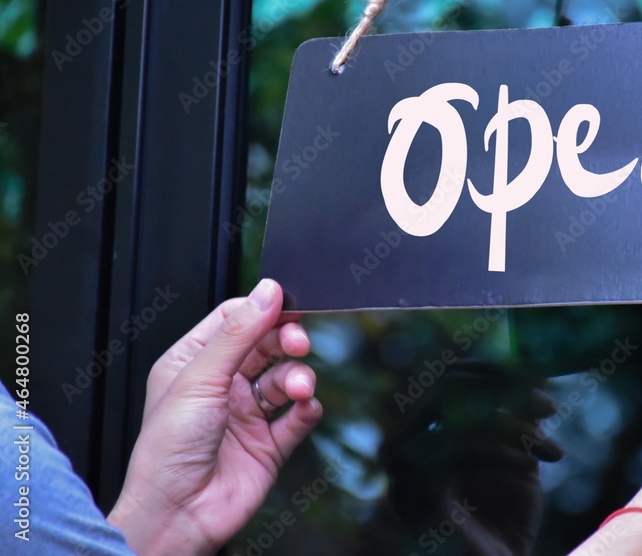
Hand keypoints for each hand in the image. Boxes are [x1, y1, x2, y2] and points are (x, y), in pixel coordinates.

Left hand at [107, 279, 322, 555]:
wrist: (178, 516)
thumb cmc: (168, 451)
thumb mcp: (200, 379)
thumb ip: (238, 334)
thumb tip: (267, 291)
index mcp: (194, 363)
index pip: (234, 320)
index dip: (262, 310)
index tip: (287, 303)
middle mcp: (222, 385)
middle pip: (266, 346)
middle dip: (286, 341)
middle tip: (298, 342)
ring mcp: (246, 415)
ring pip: (285, 379)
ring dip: (297, 378)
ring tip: (297, 389)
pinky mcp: (268, 444)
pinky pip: (298, 418)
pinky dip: (308, 409)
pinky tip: (306, 407)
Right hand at [382, 362, 562, 554]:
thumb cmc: (503, 521)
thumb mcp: (515, 455)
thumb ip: (516, 415)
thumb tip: (532, 365)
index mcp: (422, 429)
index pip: (453, 375)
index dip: (499, 369)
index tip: (543, 379)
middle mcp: (403, 443)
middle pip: (452, 384)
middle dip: (508, 389)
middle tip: (550, 407)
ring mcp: (403, 468)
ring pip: (463, 415)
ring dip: (518, 427)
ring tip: (553, 451)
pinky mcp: (415, 491)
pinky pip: (463, 448)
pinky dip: (504, 450)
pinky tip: (529, 466)